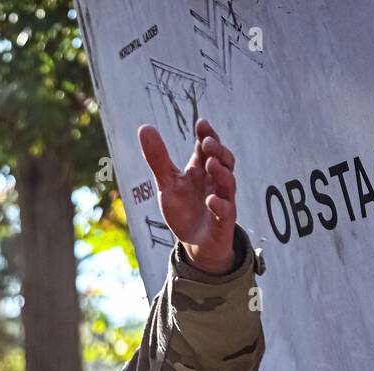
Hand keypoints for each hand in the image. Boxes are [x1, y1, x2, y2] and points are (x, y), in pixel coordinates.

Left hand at [137, 116, 238, 273]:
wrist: (194, 244)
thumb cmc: (183, 211)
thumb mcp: (166, 183)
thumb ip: (157, 158)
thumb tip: (144, 127)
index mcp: (201, 170)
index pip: (207, 147)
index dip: (206, 134)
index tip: (201, 124)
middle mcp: (214, 182)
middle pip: (224, 160)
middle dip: (218, 150)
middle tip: (207, 142)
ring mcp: (222, 200)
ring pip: (229, 182)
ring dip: (221, 172)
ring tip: (210, 163)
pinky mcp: (223, 221)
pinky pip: (226, 211)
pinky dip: (219, 204)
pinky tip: (210, 200)